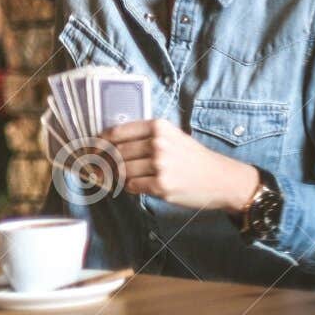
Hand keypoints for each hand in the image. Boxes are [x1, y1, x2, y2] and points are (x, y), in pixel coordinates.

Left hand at [100, 119, 260, 211]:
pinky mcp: (162, 185)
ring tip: (127, 177)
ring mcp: (160, 165)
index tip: (92, 149)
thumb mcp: (172, 136)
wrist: (222, 179)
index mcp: (158, 127)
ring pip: (122, 170)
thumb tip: (107, 143)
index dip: (99, 142)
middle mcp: (158, 143)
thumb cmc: (192, 158)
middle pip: (115, 153)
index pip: (116, 132)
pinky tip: (140, 185)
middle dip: (104, 162)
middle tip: (99, 169)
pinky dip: (131, 187)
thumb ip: (143, 137)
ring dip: (119, 176)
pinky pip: (132, 186)